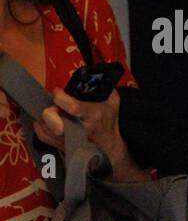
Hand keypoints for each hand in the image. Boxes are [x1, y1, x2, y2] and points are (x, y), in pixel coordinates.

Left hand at [35, 87, 150, 181]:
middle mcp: (80, 129)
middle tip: (55, 107)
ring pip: (45, 127)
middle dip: (50, 111)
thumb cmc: (108, 121)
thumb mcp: (113, 102)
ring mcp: (69, 139)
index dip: (60, 97)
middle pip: (54, 122)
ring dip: (45, 117)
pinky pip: (42, 135)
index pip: (72, 107)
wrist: (108, 145)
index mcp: (93, 115)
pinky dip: (40, 126)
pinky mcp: (61, 144)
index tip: (58, 92)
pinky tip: (45, 120)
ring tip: (53, 112)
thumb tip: (92, 75)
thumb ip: (104, 88)